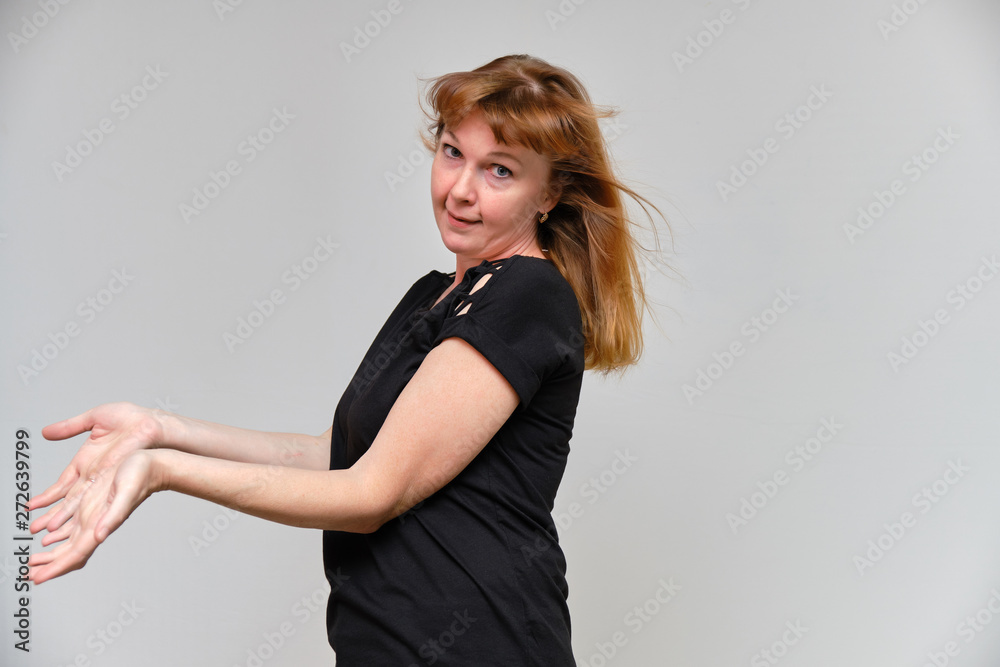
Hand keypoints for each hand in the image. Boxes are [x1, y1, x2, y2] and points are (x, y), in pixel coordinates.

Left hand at [27, 450, 163, 584]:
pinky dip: (54, 531)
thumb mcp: (127, 493)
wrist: (149, 464)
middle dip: (48, 565)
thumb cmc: (142, 476)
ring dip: (50, 553)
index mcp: (101, 524)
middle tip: (29, 573)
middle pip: (68, 552)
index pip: (75, 554)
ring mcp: (91, 513)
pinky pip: (67, 522)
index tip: (38, 577)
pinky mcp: (89, 502)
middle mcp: (94, 522)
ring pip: (66, 540)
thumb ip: (114, 515)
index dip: (56, 568)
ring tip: (33, 560)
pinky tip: (46, 533)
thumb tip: (100, 535)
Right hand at [28, 402, 163, 536]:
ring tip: (48, 534)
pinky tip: (77, 528)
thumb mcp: (94, 419)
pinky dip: (85, 516)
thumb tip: (47, 431)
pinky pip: (96, 503)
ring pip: (78, 505)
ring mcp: (103, 480)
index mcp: (86, 460)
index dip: (48, 495)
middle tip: (35, 528)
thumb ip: (70, 427)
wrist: (151, 423)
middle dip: (51, 515)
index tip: (33, 505)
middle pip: (67, 499)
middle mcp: (93, 474)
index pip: (62, 483)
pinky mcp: (114, 483)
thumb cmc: (130, 418)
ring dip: (63, 520)